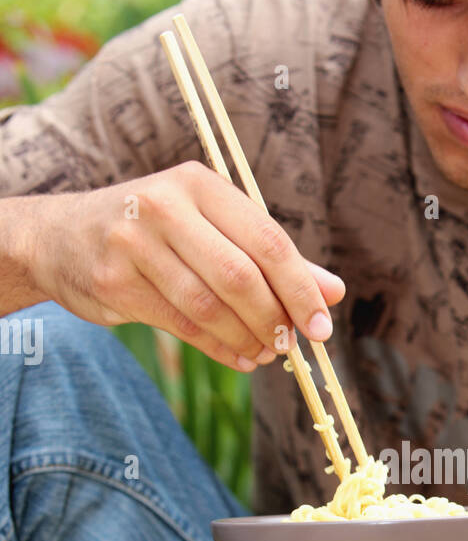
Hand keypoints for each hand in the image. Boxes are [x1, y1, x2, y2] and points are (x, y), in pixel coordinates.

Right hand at [20, 161, 344, 369]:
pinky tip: (240, 357)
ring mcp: (134, 243)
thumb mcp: (212, 227)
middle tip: (291, 345)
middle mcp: (165, 205)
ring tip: (266, 354)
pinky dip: (220, 349)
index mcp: (200, 183)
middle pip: (240, 276)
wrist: (62, 237)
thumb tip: (333, 291)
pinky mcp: (114, 281)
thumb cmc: (155, 231)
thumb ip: (271, 256)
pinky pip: (182, 325)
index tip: (321, 327)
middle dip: (275, 319)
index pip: (268, 240)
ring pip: (210, 306)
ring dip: (247, 339)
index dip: (301, 288)